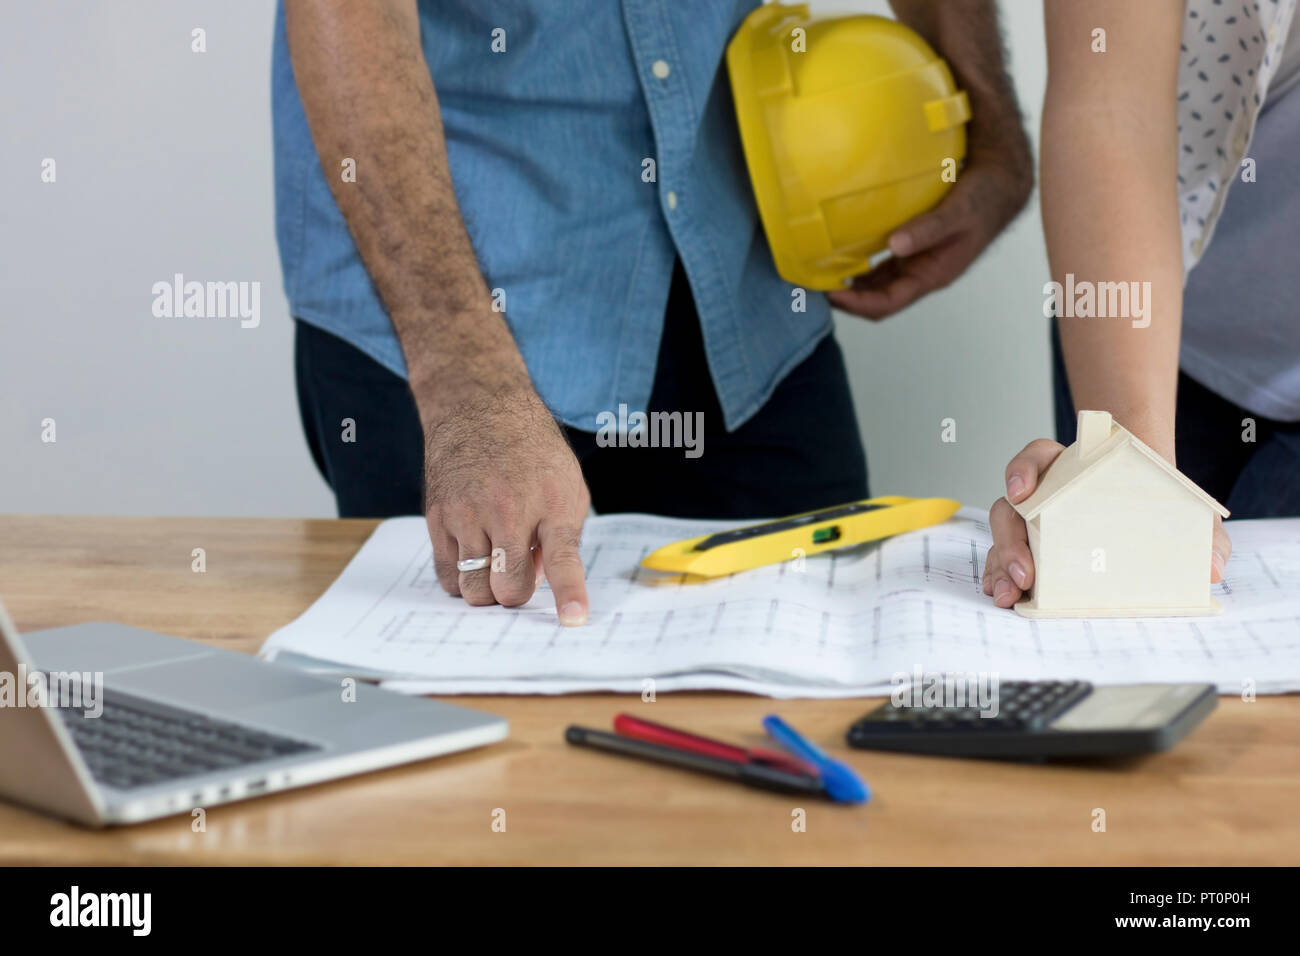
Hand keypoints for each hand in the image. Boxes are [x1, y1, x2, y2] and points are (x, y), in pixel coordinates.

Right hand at [422, 386, 590, 624]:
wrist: (478, 406)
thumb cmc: (531, 449)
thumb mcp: (567, 484)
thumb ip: (563, 537)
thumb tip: (540, 582)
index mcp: (552, 502)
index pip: (563, 559)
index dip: (569, 594)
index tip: (574, 619)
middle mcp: (509, 510)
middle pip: (508, 590)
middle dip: (515, 594)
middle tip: (517, 571)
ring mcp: (468, 514)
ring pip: (473, 590)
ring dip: (486, 588)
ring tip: (494, 559)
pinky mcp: (438, 517)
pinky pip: (447, 575)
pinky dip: (462, 576)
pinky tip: (473, 550)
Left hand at [829, 156, 1031, 319]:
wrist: (1001, 184)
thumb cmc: (983, 199)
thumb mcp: (957, 212)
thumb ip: (928, 229)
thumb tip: (896, 245)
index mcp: (933, 275)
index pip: (887, 303)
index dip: (856, 304)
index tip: (829, 293)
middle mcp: (922, 274)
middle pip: (877, 300)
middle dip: (846, 299)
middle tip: (813, 286)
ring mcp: (917, 263)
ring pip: (877, 284)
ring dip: (850, 285)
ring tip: (819, 275)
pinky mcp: (913, 248)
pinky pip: (881, 265)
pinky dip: (860, 265)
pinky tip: (841, 254)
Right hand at [982, 439, 1233, 609]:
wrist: (1151, 519)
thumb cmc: (1157, 506)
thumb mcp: (1185, 513)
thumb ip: (1204, 533)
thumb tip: (1213, 567)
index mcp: (1072, 469)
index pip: (1037, 457)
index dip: (1022, 471)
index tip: (1021, 492)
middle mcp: (1044, 494)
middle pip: (1010, 507)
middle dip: (1010, 541)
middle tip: (1025, 573)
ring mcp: (1032, 523)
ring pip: (1002, 538)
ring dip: (1000, 566)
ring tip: (1009, 594)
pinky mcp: (1029, 551)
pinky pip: (1003, 560)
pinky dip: (999, 577)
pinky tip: (1003, 595)